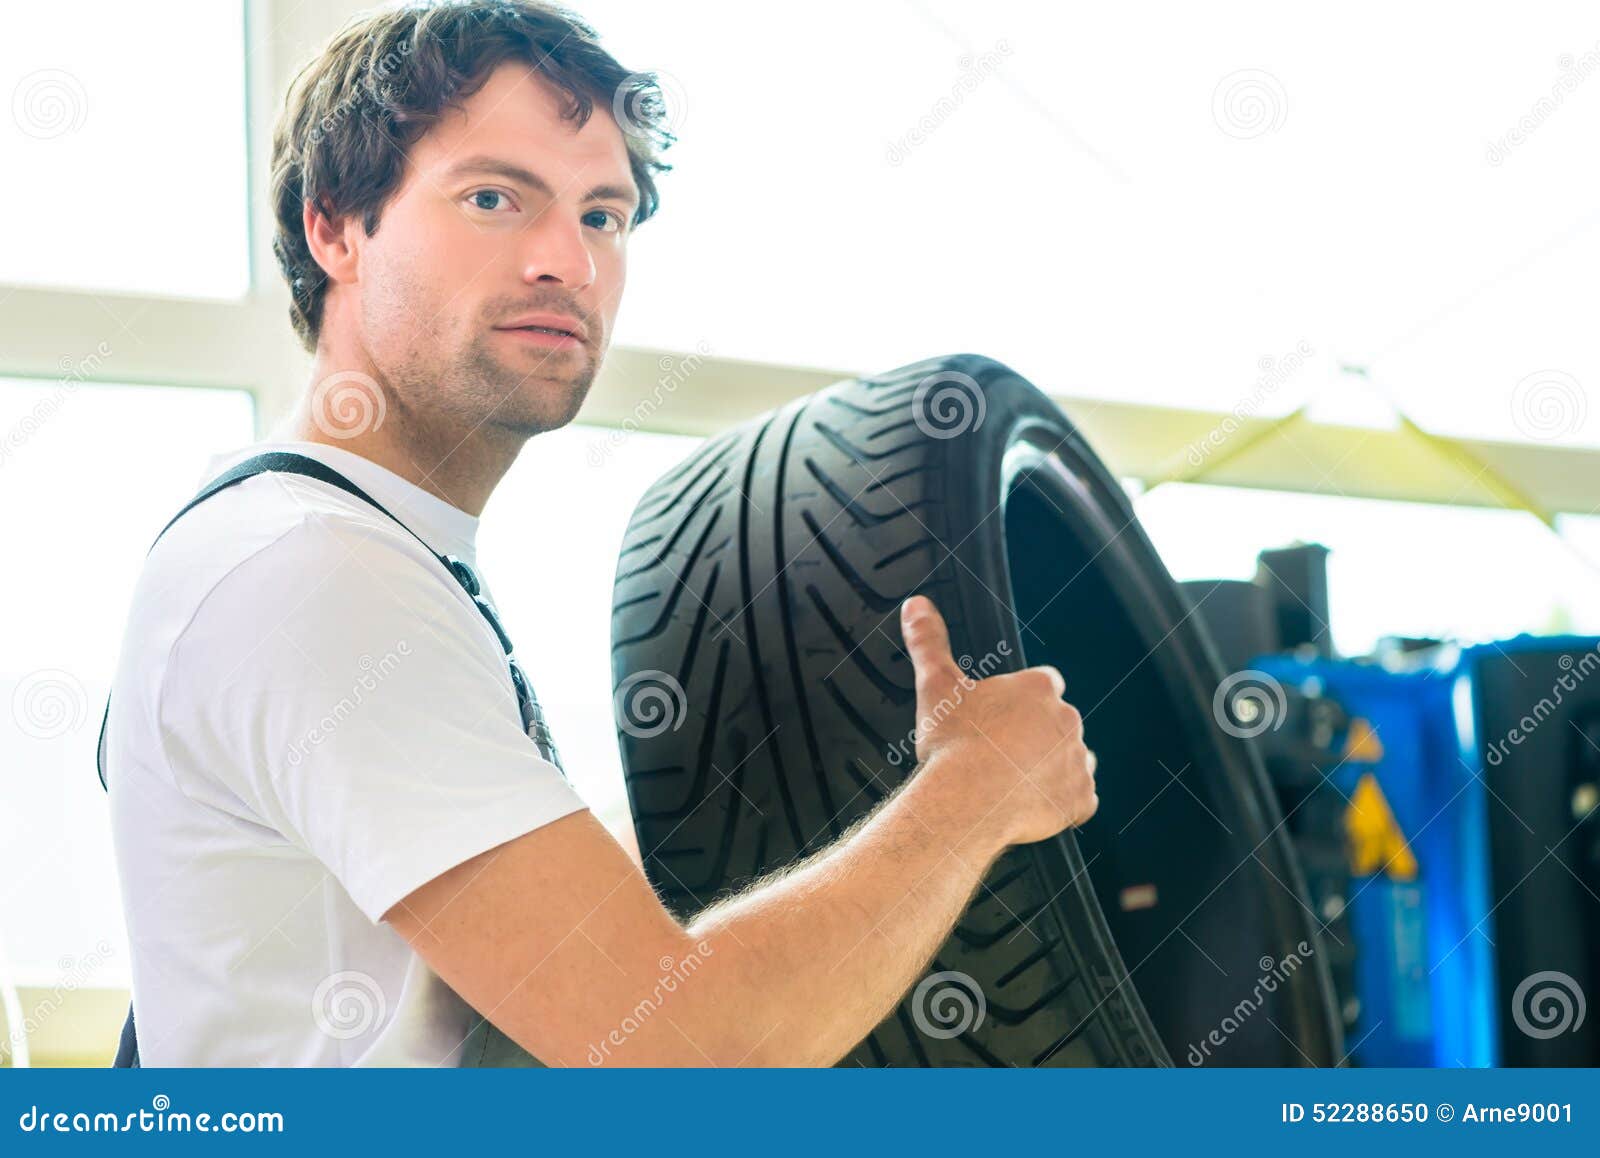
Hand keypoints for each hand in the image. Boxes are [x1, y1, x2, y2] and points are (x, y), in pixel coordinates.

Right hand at [900, 594, 1097, 846]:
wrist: (968, 802)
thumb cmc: (954, 745)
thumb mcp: (935, 684)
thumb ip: (929, 641)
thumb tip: (917, 606)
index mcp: (1037, 688)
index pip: (1043, 684)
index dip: (1021, 702)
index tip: (1000, 718)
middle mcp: (1066, 719)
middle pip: (1057, 723)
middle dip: (1035, 736)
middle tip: (1000, 754)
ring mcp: (1077, 759)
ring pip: (1071, 759)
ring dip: (1051, 768)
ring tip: (1013, 783)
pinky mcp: (1080, 798)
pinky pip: (1079, 799)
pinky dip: (1061, 803)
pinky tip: (1032, 805)